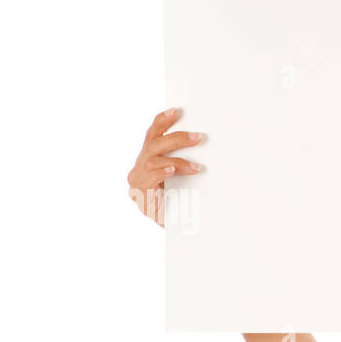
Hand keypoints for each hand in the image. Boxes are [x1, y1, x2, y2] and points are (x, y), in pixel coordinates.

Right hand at [126, 107, 205, 227]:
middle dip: (177, 138)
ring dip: (177, 160)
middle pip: (154, 144)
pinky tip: (172, 171)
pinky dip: (162, 172)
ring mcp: (137, 181)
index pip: (152, 135)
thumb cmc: (180, 202)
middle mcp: (139, 168)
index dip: (162, 121)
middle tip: (199, 137)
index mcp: (147, 160)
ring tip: (196, 166)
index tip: (176, 110)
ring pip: (153, 160)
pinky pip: (149, 178)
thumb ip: (183, 162)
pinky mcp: (140, 195)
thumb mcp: (182, 178)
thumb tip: (203, 143)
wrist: (176, 231)